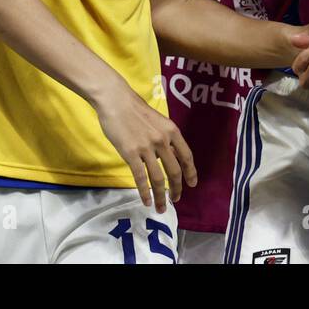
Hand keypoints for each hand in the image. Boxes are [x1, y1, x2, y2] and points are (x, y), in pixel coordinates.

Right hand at [93, 81, 196, 212]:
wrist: (116, 101)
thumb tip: (168, 156)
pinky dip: (145, 192)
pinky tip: (146, 201)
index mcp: (172, 131)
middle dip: (177, 188)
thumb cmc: (135, 110)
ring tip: (160, 207)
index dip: (191, 172)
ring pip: (159, 178)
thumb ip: (164, 138)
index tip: (192, 184)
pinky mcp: (131, 153)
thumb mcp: (158, 121)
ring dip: (161, 196)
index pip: (186, 156)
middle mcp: (163, 140)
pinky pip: (141, 178)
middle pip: (175, 170)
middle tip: (176, 200)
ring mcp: (147, 148)